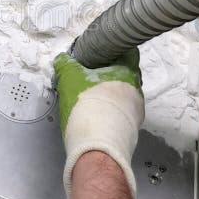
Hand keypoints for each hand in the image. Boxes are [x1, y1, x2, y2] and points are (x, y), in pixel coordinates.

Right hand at [53, 50, 143, 195]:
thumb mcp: (69, 79)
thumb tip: (62, 60)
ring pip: (123, 95)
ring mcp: (136, 112)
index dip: (115, 49)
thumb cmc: (86, 108)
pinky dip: (110, 111)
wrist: (97, 149)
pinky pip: (120, 113)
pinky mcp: (130, 130)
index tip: (101, 52)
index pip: (129, 52)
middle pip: (126, 74)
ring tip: (90, 97)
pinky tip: (95, 116)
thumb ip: (66, 64)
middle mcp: (136, 90)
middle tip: (90, 75)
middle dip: (110, 73)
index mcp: (127, 72)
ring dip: (110, 94)